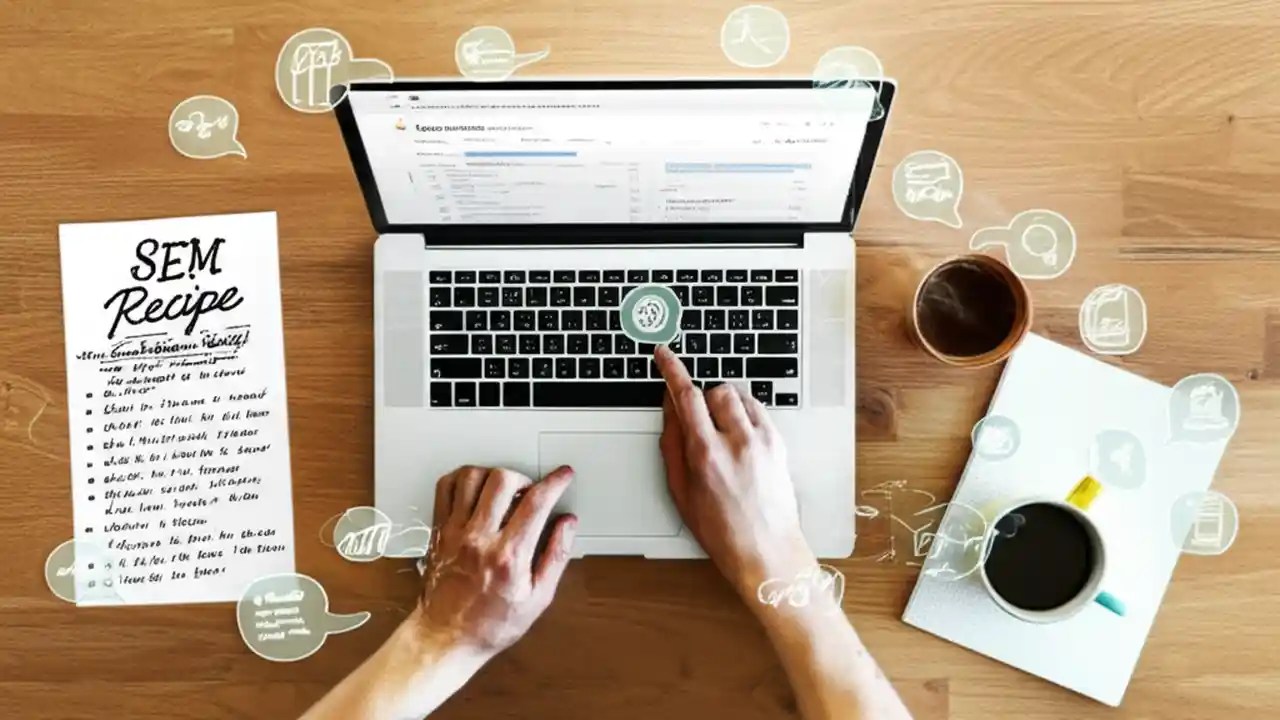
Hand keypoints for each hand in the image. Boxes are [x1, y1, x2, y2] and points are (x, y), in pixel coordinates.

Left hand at [411, 465, 577, 656]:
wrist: (447, 637)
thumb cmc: (490, 624)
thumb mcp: (538, 598)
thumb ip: (556, 556)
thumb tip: (567, 523)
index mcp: (509, 557)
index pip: (536, 503)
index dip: (555, 482)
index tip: (563, 475)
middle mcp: (479, 539)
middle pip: (502, 480)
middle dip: (524, 478)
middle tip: (530, 492)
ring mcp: (455, 533)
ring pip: (472, 477)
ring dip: (493, 475)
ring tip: (503, 490)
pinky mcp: (439, 530)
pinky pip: (445, 487)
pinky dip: (462, 478)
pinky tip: (476, 489)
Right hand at [654, 346, 814, 598]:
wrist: (766, 550)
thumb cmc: (722, 530)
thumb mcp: (681, 491)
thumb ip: (671, 444)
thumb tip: (668, 410)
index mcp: (706, 454)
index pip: (686, 396)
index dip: (672, 369)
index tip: (664, 354)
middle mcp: (737, 442)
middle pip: (715, 391)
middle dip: (702, 399)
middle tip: (697, 421)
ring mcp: (763, 441)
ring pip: (738, 396)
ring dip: (723, 404)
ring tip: (719, 431)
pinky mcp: (778, 444)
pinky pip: (757, 409)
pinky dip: (743, 414)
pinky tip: (738, 435)